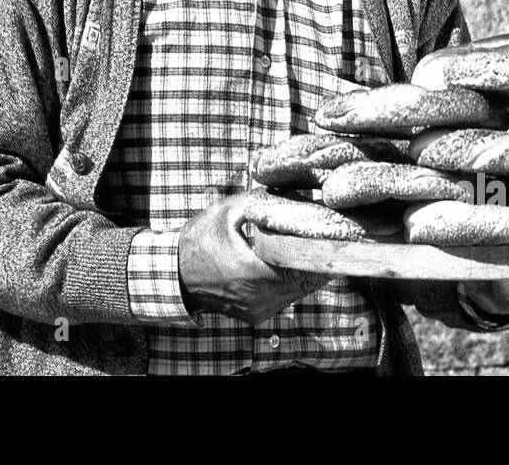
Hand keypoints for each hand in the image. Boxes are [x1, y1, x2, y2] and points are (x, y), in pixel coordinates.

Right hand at [177, 193, 332, 325]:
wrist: (175, 274)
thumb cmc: (199, 241)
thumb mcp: (225, 212)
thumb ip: (258, 202)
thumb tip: (288, 193)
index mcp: (253, 272)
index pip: (303, 268)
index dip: (321, 255)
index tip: (333, 239)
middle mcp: (259, 297)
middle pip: (306, 283)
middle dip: (319, 263)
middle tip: (331, 242)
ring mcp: (258, 310)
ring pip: (297, 293)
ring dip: (306, 274)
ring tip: (315, 250)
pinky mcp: (256, 315)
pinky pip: (284, 299)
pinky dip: (292, 284)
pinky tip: (292, 265)